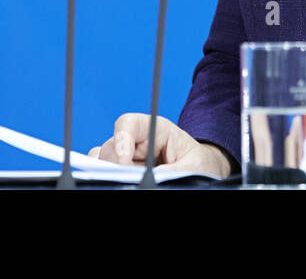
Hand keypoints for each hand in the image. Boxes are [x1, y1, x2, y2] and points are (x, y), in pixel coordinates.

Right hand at [88, 113, 233, 177]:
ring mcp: (127, 156)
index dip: (121, 139)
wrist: (202, 172)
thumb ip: (171, 171)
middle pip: (111, 145)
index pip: (128, 123)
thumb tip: (152, 179)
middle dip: (115, 164)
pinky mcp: (122, 170)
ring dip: (110, 171)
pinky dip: (106, 177)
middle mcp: (137, 141)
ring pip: (104, 159)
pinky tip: (119, 183)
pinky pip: (103, 170)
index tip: (123, 161)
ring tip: (126, 181)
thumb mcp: (192, 167)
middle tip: (127, 178)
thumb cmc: (199, 165)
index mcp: (156, 130)